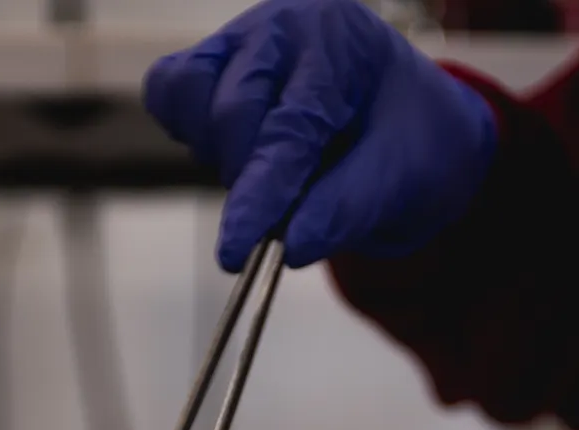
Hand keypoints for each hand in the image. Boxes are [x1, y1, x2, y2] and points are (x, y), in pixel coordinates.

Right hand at [144, 0, 497, 270]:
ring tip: (267, 167)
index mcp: (340, 45)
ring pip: (190, 99)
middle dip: (247, 176)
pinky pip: (169, 92)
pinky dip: (188, 129)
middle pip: (230, 112)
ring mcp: (242, 40)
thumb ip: (345, 211)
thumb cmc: (410, 143)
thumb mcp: (401, 182)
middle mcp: (285, 28)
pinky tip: (232, 150)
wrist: (409, 122)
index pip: (286, 129)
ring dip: (218, 153)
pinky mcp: (212, 61)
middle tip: (286, 201)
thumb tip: (289, 247)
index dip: (259, 197)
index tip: (236, 252)